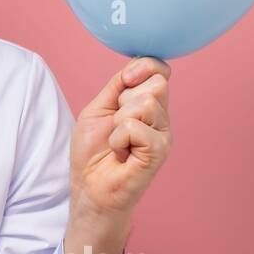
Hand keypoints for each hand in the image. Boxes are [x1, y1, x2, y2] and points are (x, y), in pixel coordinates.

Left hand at [64, 57, 172, 253]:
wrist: (89, 186)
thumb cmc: (92, 151)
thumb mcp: (98, 108)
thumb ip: (117, 85)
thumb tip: (136, 67)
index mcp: (146, 103)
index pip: (159, 69)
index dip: (143, 67)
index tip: (125, 81)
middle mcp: (160, 116)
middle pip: (156, 83)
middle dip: (125, 100)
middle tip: (116, 124)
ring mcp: (163, 133)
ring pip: (146, 103)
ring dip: (119, 121)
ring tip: (117, 141)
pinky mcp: (160, 150)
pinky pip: (136, 127)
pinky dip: (119, 138)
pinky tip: (121, 153)